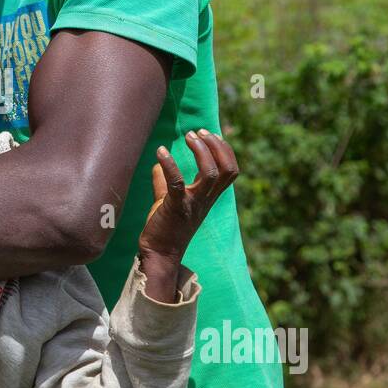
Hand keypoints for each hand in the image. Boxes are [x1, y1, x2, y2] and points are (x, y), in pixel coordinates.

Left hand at [138, 130, 239, 276]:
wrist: (158, 254)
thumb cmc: (164, 228)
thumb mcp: (168, 201)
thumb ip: (165, 183)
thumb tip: (158, 164)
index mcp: (208, 197)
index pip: (230, 170)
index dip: (224, 150)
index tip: (209, 134)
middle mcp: (205, 199)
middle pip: (227, 169)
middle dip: (217, 146)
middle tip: (198, 133)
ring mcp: (193, 204)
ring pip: (211, 174)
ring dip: (202, 151)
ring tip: (188, 136)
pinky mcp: (175, 208)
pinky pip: (177, 183)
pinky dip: (170, 165)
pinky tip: (161, 151)